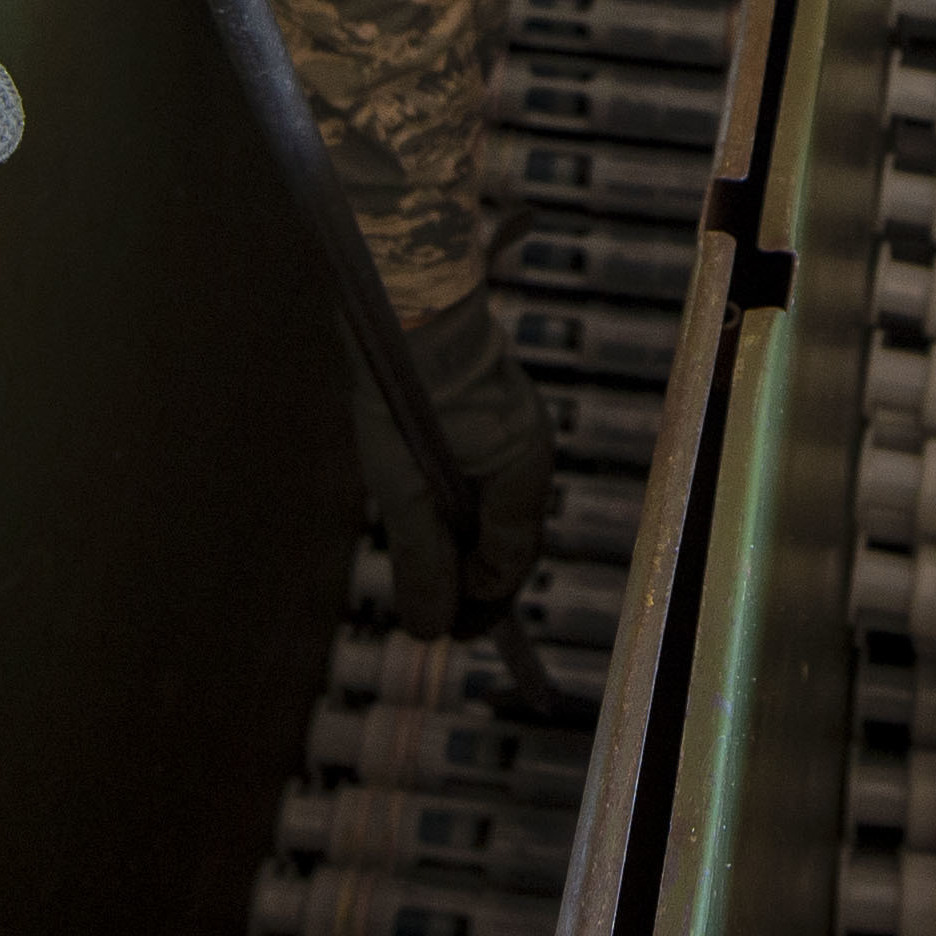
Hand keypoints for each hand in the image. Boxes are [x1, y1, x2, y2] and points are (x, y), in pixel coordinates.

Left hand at [353, 292, 556, 640]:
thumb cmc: (405, 392)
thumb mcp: (403, 489)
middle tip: (440, 619)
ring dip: (471, 550)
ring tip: (435, 579)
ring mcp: (519, 432)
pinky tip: (439, 523)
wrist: (408, 303)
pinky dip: (468, 513)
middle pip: (513, 541)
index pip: (510, 563)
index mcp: (521, 474)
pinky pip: (491, 481)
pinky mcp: (498, 415)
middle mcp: (532, 454)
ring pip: (501, 513)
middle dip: (478, 585)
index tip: (446, 631)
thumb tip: (430, 631)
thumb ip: (421, 559)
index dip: (480, 605)